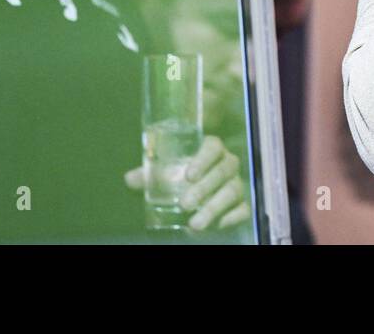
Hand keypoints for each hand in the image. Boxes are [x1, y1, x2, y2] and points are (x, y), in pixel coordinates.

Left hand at [124, 134, 250, 232]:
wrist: (202, 195)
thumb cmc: (182, 178)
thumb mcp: (165, 175)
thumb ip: (149, 176)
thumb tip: (129, 179)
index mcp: (211, 150)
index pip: (213, 146)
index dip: (203, 159)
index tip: (188, 175)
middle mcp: (228, 164)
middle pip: (223, 170)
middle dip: (204, 188)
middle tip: (185, 204)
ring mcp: (237, 183)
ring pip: (233, 191)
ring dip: (214, 207)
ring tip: (195, 223)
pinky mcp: (243, 203)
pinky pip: (243, 209)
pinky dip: (229, 219)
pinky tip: (214, 227)